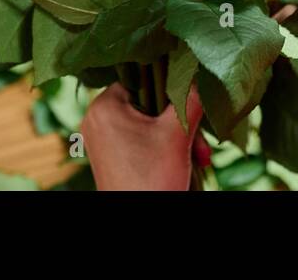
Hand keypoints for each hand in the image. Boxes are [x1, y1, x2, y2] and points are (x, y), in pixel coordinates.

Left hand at [79, 83, 202, 190]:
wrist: (138, 225)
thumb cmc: (151, 179)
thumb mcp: (177, 134)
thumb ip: (190, 98)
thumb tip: (200, 72)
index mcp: (104, 106)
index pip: (143, 79)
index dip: (172, 91)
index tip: (193, 108)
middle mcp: (96, 118)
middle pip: (150, 104)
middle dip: (181, 123)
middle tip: (201, 144)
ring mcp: (102, 138)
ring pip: (150, 123)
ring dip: (178, 138)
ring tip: (198, 156)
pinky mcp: (110, 155)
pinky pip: (142, 139)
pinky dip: (165, 147)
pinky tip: (186, 160)